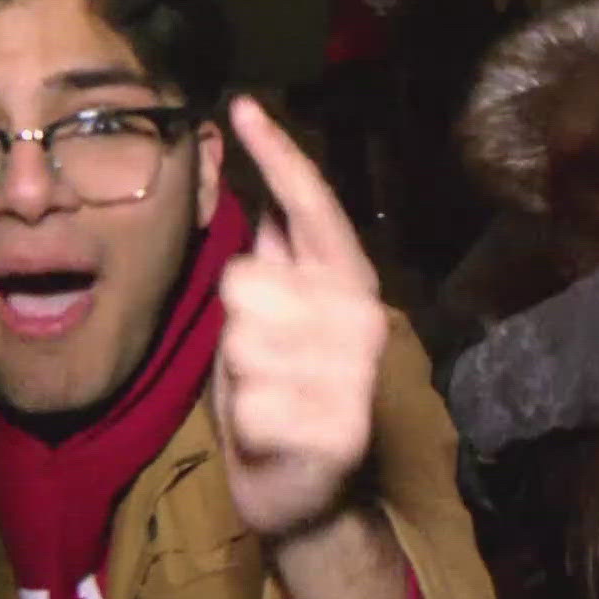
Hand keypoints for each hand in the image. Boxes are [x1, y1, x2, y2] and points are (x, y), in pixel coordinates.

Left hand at [214, 96, 388, 537]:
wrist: (312, 493)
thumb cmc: (286, 395)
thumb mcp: (280, 319)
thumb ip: (284, 260)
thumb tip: (277, 191)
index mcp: (350, 285)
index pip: (313, 208)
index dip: (279, 156)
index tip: (243, 105)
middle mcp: (363, 320)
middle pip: (248, 282)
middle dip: (235, 322)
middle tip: (260, 360)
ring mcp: (356, 375)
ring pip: (241, 346)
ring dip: (238, 379)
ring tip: (269, 397)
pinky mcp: (341, 432)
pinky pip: (251, 409)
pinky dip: (248, 428)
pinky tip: (274, 436)